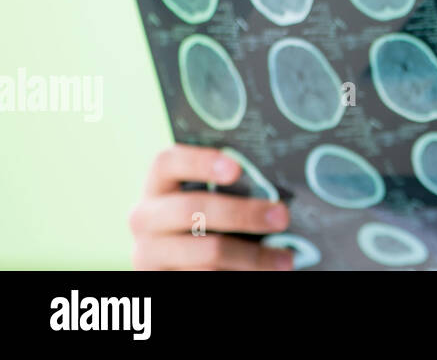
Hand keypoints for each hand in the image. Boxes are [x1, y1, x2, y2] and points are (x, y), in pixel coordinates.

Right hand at [129, 144, 293, 269]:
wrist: (177, 262)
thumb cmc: (204, 218)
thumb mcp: (205, 198)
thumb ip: (229, 187)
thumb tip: (276, 188)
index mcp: (158, 185)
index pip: (167, 163)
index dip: (200, 162)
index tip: (236, 169)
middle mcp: (145, 217)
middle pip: (191, 209)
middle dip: (242, 213)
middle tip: (281, 217)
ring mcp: (148, 252)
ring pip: (206, 252)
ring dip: (251, 256)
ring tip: (285, 260)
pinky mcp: (160, 279)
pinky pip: (205, 276)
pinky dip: (238, 274)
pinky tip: (265, 272)